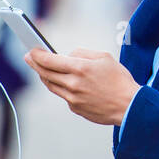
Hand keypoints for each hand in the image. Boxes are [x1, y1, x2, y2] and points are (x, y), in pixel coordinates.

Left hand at [24, 47, 139, 125]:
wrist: (129, 106)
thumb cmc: (119, 80)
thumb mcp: (104, 57)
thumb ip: (82, 54)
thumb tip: (68, 56)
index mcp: (80, 69)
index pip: (50, 61)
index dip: (38, 55)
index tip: (31, 50)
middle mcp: (73, 84)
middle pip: (46, 73)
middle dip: (35, 64)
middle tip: (29, 58)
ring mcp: (73, 98)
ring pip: (51, 85)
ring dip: (44, 76)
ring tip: (42, 69)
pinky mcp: (75, 108)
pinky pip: (63, 95)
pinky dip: (61, 87)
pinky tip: (63, 82)